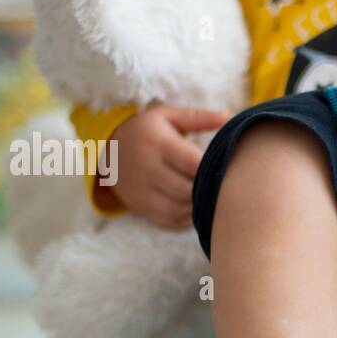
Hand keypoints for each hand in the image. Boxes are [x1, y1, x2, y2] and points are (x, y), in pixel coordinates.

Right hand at [107, 104, 230, 228]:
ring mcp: (141, 191)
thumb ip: (199, 118)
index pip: (192, 163)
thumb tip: (228, 116)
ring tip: (207, 194)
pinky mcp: (140, 207)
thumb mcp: (168, 116)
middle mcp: (146, 168)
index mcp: (157, 142)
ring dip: (198, 205)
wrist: (108, 147)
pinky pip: (169, 221)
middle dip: (206, 188)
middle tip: (218, 184)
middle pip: (187, 189)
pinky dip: (187, 218)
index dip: (211, 168)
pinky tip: (194, 206)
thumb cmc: (148, 130)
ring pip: (179, 208)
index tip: (222, 166)